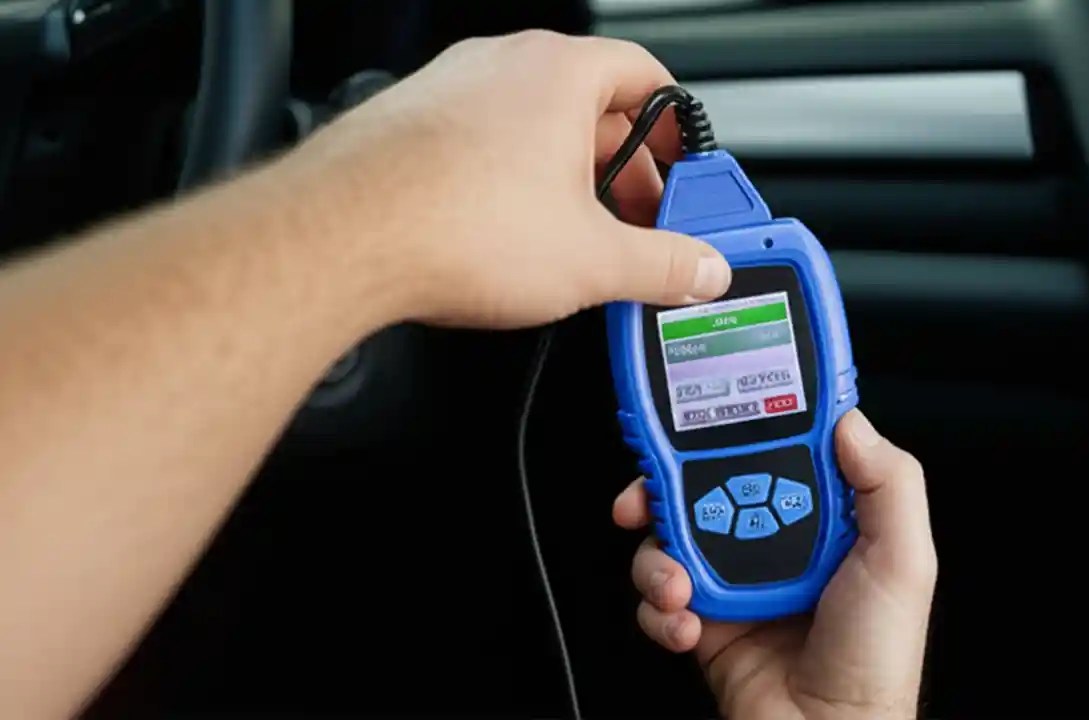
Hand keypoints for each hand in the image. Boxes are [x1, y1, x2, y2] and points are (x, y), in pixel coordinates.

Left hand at [276, 30, 731, 328]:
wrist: (339, 239)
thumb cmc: (451, 224)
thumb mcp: (592, 261)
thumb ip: (661, 264)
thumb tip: (699, 269)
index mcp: (558, 74)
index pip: (645, 75)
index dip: (676, 130)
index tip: (683, 174)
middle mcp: (499, 67)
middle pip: (589, 106)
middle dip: (622, 170)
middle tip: (637, 225)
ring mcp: (446, 91)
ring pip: (528, 127)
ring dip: (562, 180)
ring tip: (572, 240)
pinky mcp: (405, 127)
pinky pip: (477, 146)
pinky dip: (505, 184)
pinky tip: (505, 239)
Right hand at [612, 410, 937, 719]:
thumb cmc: (876, 661)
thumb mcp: (904, 562)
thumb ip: (890, 484)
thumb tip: (848, 421)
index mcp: (823, 515)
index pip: (774, 449)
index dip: (738, 428)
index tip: (706, 415)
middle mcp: (775, 540)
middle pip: (704, 485)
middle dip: (666, 484)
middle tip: (651, 493)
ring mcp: (733, 578)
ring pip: (669, 537)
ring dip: (657, 557)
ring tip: (677, 584)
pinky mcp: (702, 617)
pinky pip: (656, 594)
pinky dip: (657, 607)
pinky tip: (682, 622)